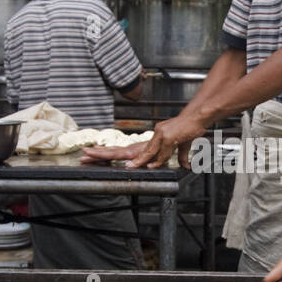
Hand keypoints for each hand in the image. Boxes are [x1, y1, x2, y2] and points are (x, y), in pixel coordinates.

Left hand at [86, 113, 205, 168]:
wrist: (197, 117)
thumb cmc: (189, 128)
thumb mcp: (182, 145)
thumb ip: (180, 155)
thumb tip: (184, 165)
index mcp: (150, 141)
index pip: (125, 149)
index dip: (110, 153)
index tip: (94, 155)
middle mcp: (149, 138)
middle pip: (121, 149)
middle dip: (101, 154)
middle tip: (84, 156)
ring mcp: (156, 137)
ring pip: (135, 152)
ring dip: (122, 158)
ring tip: (105, 161)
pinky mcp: (165, 137)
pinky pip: (154, 153)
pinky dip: (145, 160)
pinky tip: (137, 165)